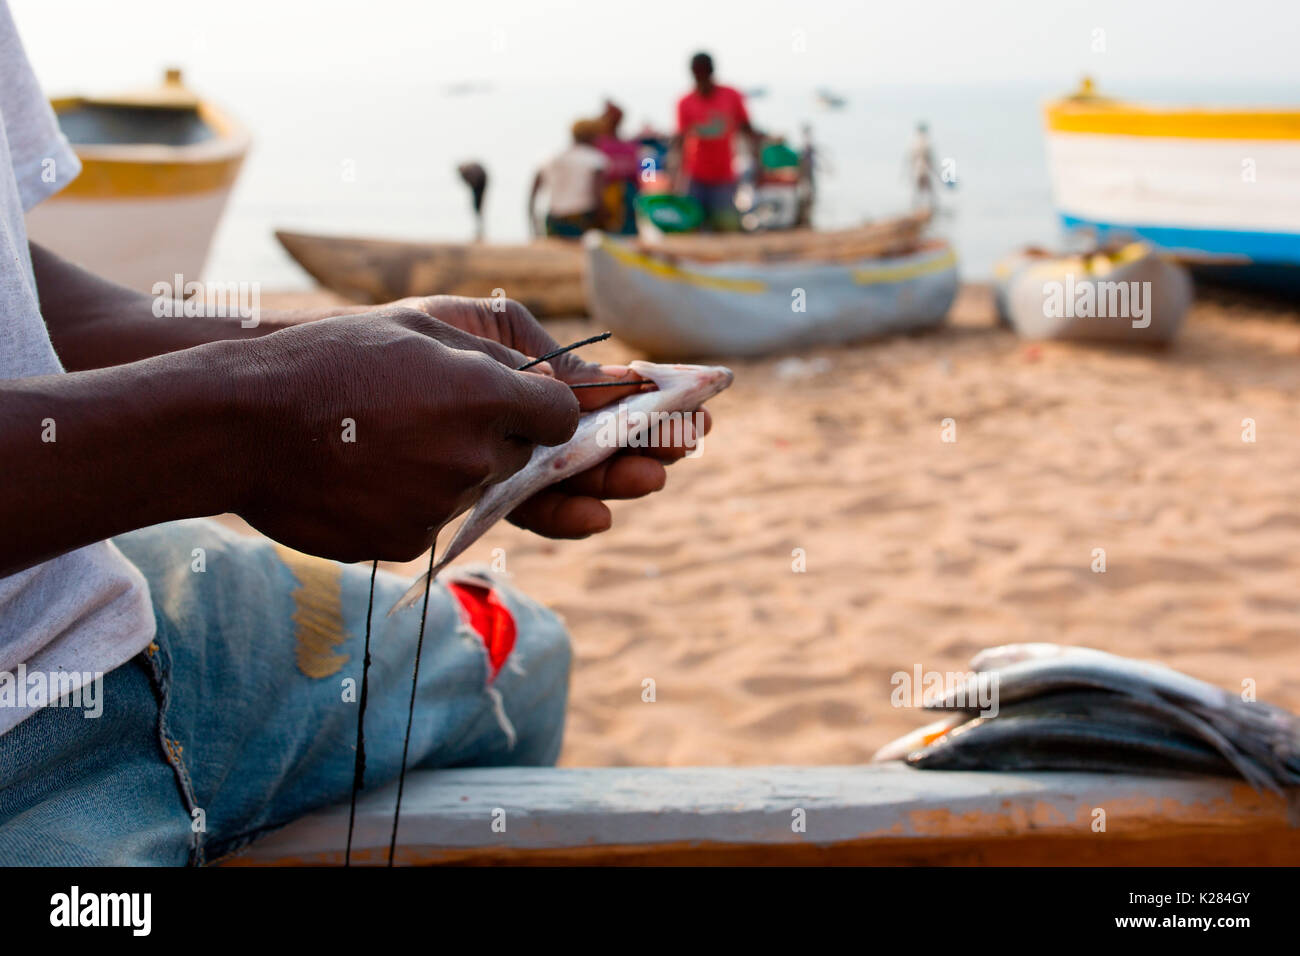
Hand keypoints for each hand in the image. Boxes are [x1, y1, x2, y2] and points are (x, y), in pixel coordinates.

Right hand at [230, 307, 577, 561]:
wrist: (241, 426)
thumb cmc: (326, 361)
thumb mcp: (414, 331)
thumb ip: (493, 360)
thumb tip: (548, 386)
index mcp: (483, 397)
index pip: (560, 416)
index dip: (542, 409)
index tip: (522, 405)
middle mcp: (473, 457)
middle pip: (515, 455)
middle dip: (489, 437)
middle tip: (424, 413)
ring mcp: (440, 506)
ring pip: (469, 488)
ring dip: (444, 467)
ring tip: (379, 438)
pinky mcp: (406, 543)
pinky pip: (428, 520)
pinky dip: (406, 501)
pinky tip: (361, 471)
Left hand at [394, 295, 711, 538]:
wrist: (268, 422)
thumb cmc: (365, 359)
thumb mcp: (463, 341)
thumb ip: (536, 370)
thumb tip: (599, 395)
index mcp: (501, 371)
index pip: (582, 392)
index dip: (637, 404)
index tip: (689, 413)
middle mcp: (494, 420)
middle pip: (576, 440)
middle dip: (629, 447)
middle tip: (675, 455)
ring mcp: (473, 467)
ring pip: (553, 480)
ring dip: (602, 482)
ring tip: (642, 482)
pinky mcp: (451, 512)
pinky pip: (515, 513)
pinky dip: (556, 515)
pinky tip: (587, 514)